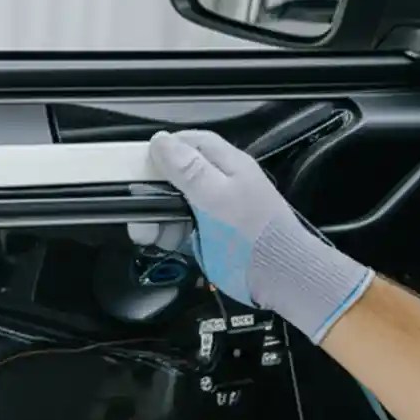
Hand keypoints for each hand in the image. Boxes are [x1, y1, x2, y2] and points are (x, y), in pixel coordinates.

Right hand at [147, 129, 373, 342]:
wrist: (282, 279)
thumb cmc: (253, 237)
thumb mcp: (217, 199)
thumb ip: (188, 170)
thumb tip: (160, 140)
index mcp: (228, 166)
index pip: (192, 142)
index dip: (164, 148)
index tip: (139, 163)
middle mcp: (222, 185)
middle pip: (178, 175)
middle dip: (153, 190)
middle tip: (137, 206)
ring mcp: (216, 212)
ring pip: (175, 204)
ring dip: (156, 216)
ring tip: (147, 233)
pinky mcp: (211, 236)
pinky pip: (181, 228)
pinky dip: (167, 234)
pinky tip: (160, 242)